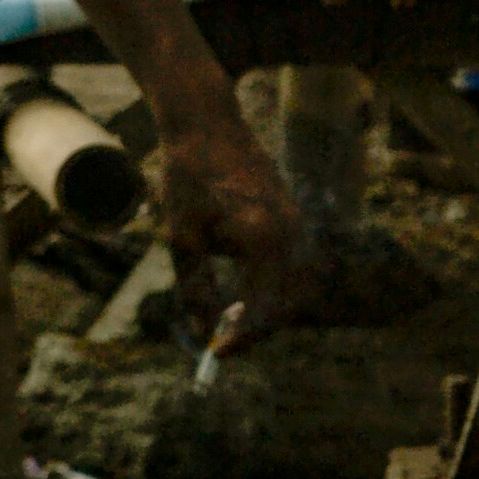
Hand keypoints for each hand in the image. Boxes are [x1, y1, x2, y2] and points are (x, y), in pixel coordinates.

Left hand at [155, 106, 313, 354]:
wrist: (206, 124)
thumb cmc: (189, 177)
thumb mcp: (183, 238)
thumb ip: (196, 289)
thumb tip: (203, 333)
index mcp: (265, 239)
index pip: (266, 309)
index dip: (242, 338)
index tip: (216, 354)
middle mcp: (290, 233)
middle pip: (285, 303)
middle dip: (254, 329)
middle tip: (220, 343)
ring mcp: (295, 224)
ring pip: (290, 286)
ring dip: (263, 310)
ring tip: (227, 321)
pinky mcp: (291, 217)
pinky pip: (288, 266)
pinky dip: (268, 288)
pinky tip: (239, 295)